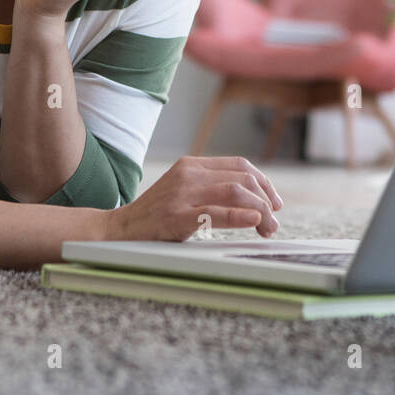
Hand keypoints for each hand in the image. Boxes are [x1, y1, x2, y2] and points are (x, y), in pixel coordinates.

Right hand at [108, 156, 283, 240]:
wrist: (119, 230)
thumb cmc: (156, 216)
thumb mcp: (183, 191)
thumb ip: (211, 188)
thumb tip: (254, 199)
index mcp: (191, 165)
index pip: (240, 164)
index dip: (264, 182)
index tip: (275, 202)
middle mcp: (188, 174)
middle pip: (243, 178)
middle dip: (266, 200)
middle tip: (273, 222)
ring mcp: (182, 194)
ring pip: (236, 192)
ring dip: (260, 211)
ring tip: (268, 228)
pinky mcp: (177, 216)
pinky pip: (216, 212)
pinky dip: (241, 216)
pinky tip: (254, 221)